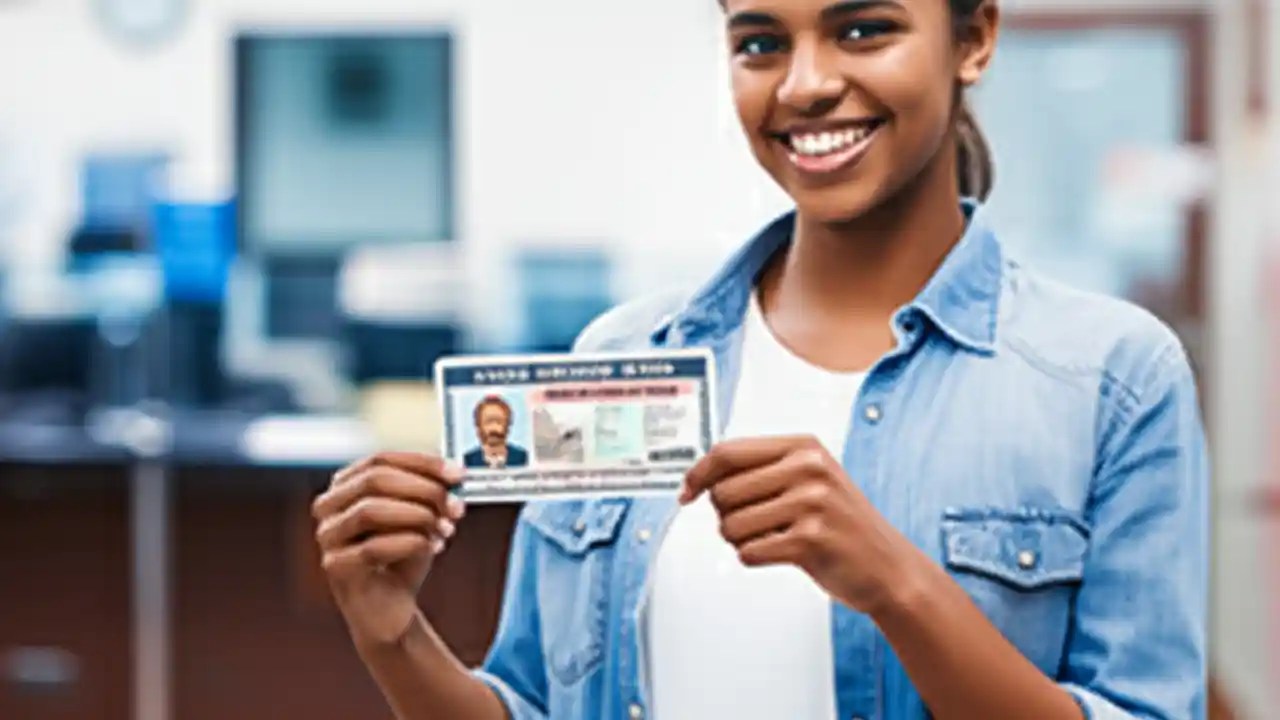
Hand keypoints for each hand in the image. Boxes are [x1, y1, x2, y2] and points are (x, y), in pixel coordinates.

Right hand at [312, 452, 466, 648]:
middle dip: (423, 489)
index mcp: (347, 485)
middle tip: (455, 506)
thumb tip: (454, 476)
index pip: (381, 459)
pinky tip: (431, 548)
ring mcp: (328, 537)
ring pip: (370, 510)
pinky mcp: (335, 567)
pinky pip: (373, 548)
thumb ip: (431, 494)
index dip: (422, 463)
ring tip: (445, 530)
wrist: (389, 609)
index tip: (458, 474)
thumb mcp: (420, 518)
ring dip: (417, 516)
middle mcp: (329, 507)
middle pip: (374, 480)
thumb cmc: (403, 557)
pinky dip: (410, 543)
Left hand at [681, 436, 919, 614]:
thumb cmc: (841, 524)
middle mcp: (808, 469)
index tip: (686, 492)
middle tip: (756, 525)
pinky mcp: (809, 541)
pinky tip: (783, 554)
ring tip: (773, 539)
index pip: (727, 451)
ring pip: (731, 525)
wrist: (888, 567)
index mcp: (803, 447)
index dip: (698, 474)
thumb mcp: (810, 479)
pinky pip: (748, 552)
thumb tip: (700, 476)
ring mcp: (811, 504)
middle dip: (726, 516)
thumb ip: (762, 470)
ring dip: (741, 540)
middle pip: (723, 492)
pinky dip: (756, 558)